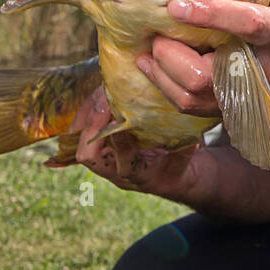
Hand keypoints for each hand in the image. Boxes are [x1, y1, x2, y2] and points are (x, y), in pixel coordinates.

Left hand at [70, 86, 212, 200]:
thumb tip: (190, 134)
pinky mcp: (99, 146)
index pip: (121, 160)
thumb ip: (184, 150)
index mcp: (135, 175)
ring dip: (87, 115)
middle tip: (104, 100)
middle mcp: (112, 170)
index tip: (122, 118)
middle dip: (92, 126)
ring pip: (78, 141)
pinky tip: (100, 93)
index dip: (120, 140)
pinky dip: (89, 110)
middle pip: (87, 156)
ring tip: (101, 90)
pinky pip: (82, 129)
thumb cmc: (175, 169)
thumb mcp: (184, 162)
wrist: (166, 178)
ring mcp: (102, 158)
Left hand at [135, 0, 269, 130]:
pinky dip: (166, 87)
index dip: (212, 17)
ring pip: (196, 95)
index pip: (247, 25)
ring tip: (148, 47)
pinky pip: (192, 107)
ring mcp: (247, 91)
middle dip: (174, 57)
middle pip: (210, 74)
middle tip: (155, 33)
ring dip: (164, 73)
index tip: (176, 5)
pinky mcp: (232, 107)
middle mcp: (265, 67)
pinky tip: (150, 65)